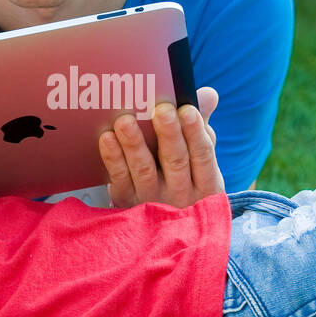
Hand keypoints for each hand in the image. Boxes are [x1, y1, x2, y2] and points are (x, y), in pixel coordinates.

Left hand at [100, 86, 223, 208]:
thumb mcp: (196, 157)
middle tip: (162, 110)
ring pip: (144, 170)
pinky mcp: (127, 203)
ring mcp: (153, 201)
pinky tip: (107, 138)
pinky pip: (120, 180)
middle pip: (176, 162)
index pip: (203, 155)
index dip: (196, 132)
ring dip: (135, 144)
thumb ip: (200, 125)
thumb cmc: (181, 176)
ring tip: (126, 121)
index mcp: (205, 183)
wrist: (158, 221)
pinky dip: (113, 159)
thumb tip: (208, 95)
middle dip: (169, 134)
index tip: (187, 110)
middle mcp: (181, 195)